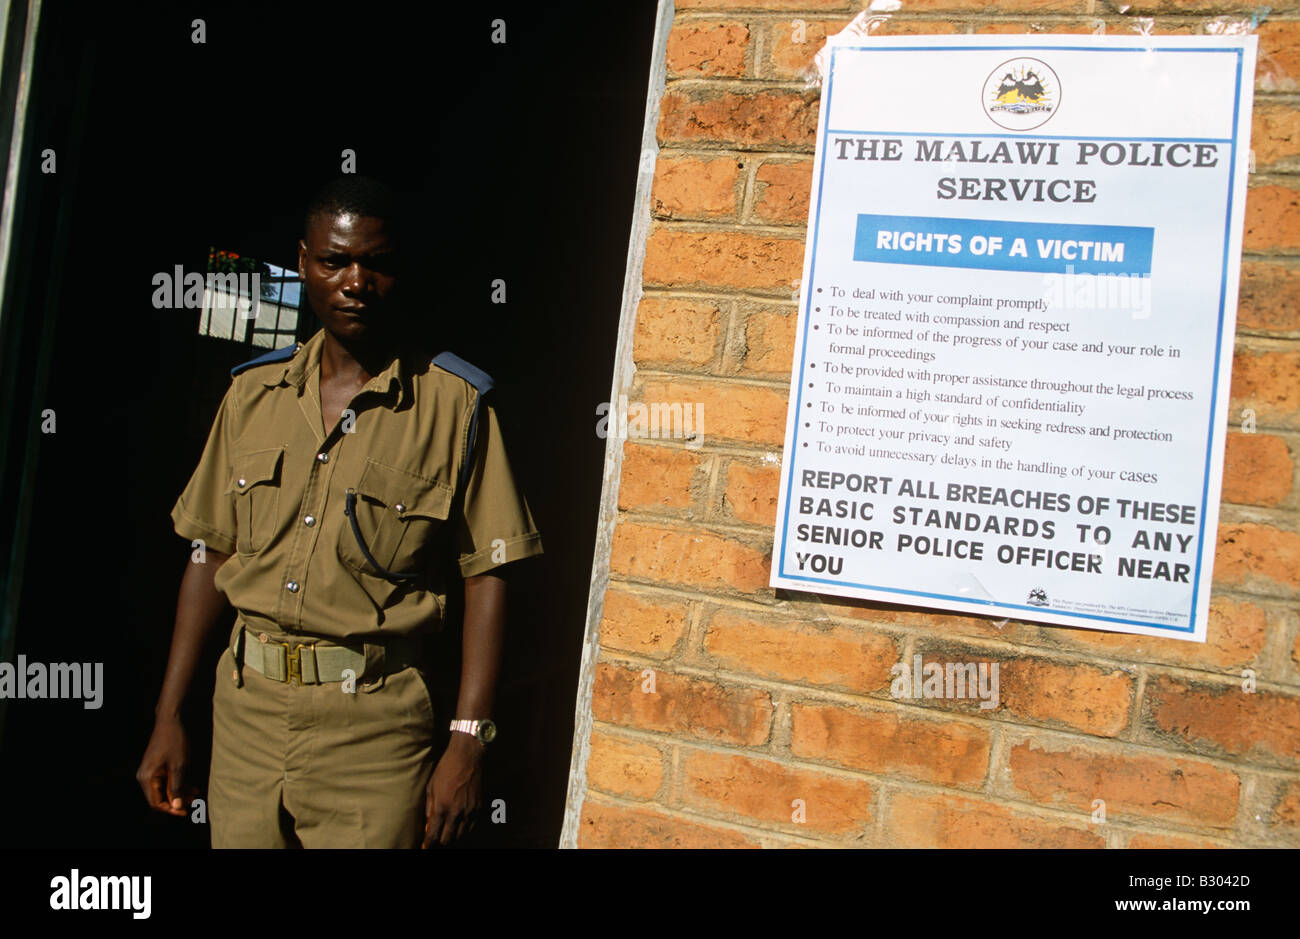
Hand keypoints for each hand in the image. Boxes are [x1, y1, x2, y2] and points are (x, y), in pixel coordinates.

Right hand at [136, 716, 197, 816]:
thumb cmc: (175, 741)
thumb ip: (176, 787)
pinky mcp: (156, 767)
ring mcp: (149, 772)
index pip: (156, 803)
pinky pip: (165, 781)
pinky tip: (191, 786)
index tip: (186, 811)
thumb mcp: (179, 765)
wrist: (171, 720)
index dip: (171, 809)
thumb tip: (176, 807)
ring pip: (164, 790)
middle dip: (177, 800)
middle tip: (194, 800)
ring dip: (179, 793)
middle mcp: (144, 777)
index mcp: (147, 778)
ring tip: (195, 793)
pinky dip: (177, 784)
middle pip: (160, 797)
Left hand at [422, 732, 483, 846]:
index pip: (434, 836)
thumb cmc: (446, 769)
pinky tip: (460, 824)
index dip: (429, 844)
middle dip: (440, 841)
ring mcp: (470, 811)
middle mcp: (456, 813)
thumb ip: (429, 808)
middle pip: (448, 840)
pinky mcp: (479, 807)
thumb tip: (428, 823)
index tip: (426, 846)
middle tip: (436, 838)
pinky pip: (472, 826)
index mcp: (441, 808)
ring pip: (461, 835)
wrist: (468, 756)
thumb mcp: (431, 787)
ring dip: (453, 836)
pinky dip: (465, 829)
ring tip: (448, 831)